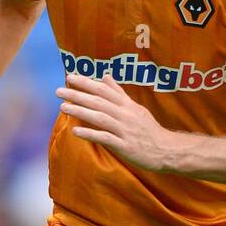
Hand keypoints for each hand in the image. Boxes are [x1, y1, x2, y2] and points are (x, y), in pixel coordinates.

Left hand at [57, 72, 180, 172]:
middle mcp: (125, 115)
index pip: (104, 90)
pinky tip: (76, 131)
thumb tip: (106, 75)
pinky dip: (90, 133)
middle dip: (78, 95)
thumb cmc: (149, 130)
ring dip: (80, 111)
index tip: (70, 77)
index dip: (86, 83)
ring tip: (63, 107)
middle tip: (59, 91)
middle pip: (99, 101)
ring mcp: (125, 130)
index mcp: (126, 105)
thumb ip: (119, 93)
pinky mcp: (125, 146)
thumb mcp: (136, 108)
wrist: (166, 150)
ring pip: (100, 117)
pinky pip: (105, 138)